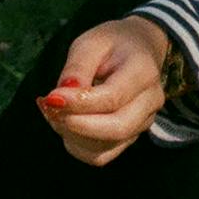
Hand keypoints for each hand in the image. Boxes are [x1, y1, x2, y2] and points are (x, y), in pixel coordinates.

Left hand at [37, 17, 171, 166]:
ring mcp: (143, 123)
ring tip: (53, 111)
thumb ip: (77, 68)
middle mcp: (150, 102)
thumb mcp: (90, 43)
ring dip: (71, 135)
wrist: (137, 51)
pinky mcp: (129, 137)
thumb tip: (60, 97)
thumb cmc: (112, 44)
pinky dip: (76, 144)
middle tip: (48, 108)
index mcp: (144, 72)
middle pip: (116, 129)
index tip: (49, 98)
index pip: (112, 98)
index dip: (78, 103)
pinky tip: (64, 122)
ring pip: (105, 148)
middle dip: (75, 125)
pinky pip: (101, 155)